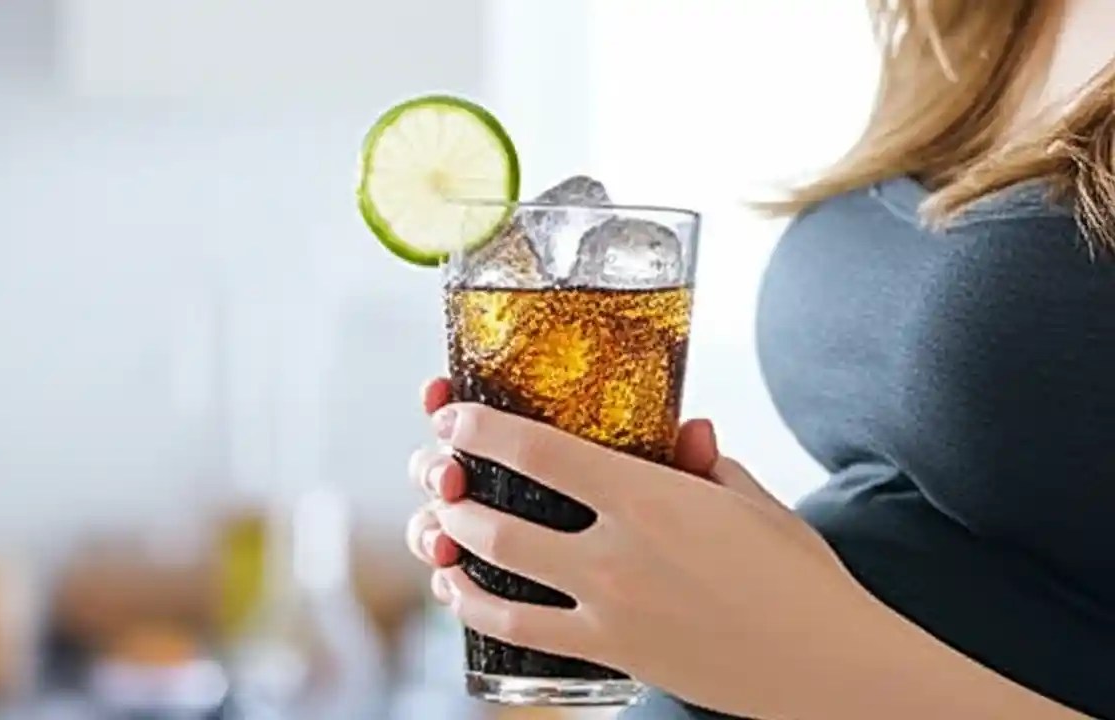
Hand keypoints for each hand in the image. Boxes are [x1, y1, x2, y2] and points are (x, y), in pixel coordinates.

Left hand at [405, 377, 872, 717]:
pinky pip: (522, 631)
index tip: (450, 414)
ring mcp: (608, 609)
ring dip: (452, 544)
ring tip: (439, 525)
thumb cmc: (799, 577)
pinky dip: (477, 609)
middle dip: (449, 489)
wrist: (828, 667)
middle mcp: (615, 552)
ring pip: (496, 572)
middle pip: (495, 516)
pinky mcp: (612, 654)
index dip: (478, 428)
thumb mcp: (750, 500)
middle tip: (435, 472)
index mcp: (647, 496)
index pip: (535, 449)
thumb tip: (685, 428)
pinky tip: (457, 588)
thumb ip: (703, 461)